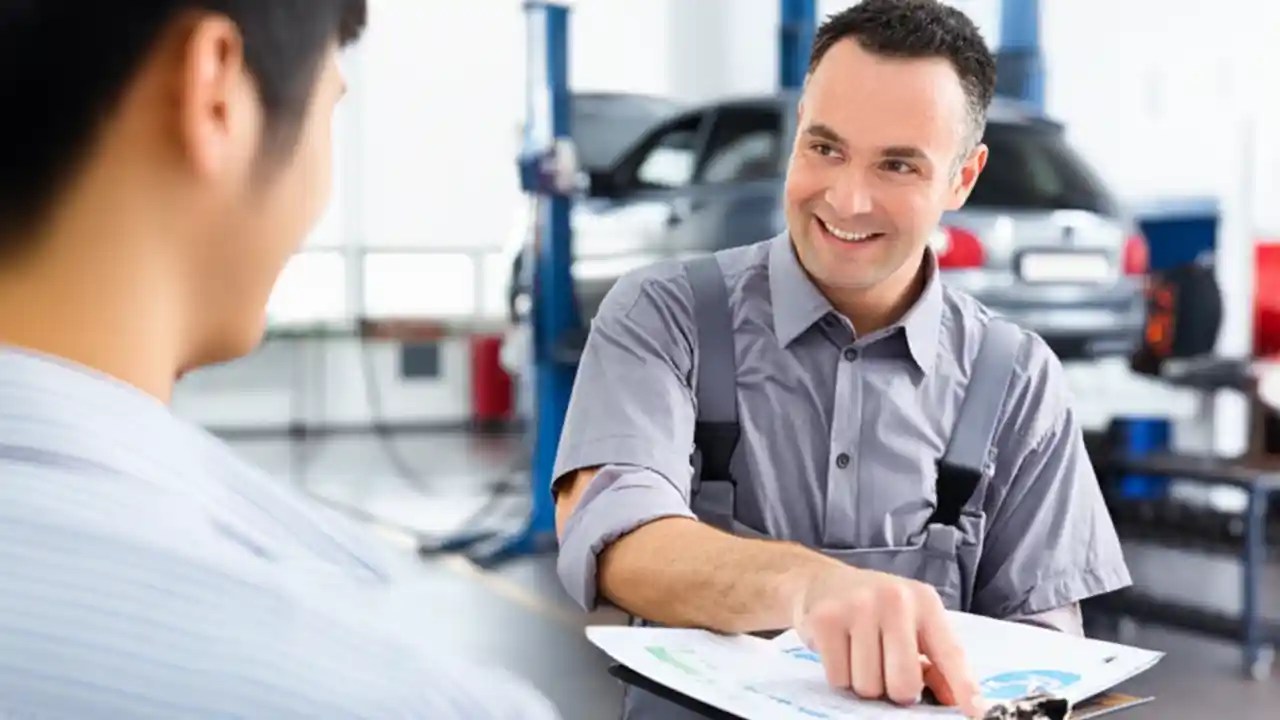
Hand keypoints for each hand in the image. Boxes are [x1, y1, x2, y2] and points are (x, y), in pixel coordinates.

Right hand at [791, 565, 985, 717]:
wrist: (824, 581)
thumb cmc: (877, 610)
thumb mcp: (912, 624)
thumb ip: (935, 662)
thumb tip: (957, 702)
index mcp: (925, 602)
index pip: (950, 652)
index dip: (963, 686)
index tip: (975, 712)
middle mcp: (894, 600)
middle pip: (903, 683)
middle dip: (895, 691)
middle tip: (886, 672)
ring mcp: (857, 607)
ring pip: (867, 686)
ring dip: (864, 683)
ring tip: (859, 655)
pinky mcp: (825, 619)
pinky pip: (838, 677)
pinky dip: (839, 675)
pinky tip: (840, 650)